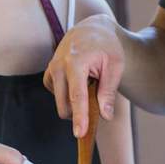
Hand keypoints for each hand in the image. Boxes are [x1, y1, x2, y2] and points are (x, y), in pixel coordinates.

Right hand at [43, 14, 123, 136]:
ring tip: (90, 83)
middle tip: (97, 99)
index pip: (77, 96)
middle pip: (65, 104)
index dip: (79, 117)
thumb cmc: (107, 47)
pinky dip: (68, 95)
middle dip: (79, 112)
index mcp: (76, 62)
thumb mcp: (115, 66)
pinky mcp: (49, 73)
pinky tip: (79, 82)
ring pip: (60, 102)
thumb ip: (108, 91)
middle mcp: (59, 65)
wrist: (92, 29)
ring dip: (75, 102)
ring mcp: (51, 69)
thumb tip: (105, 116)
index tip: (79, 134)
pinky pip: (57, 95)